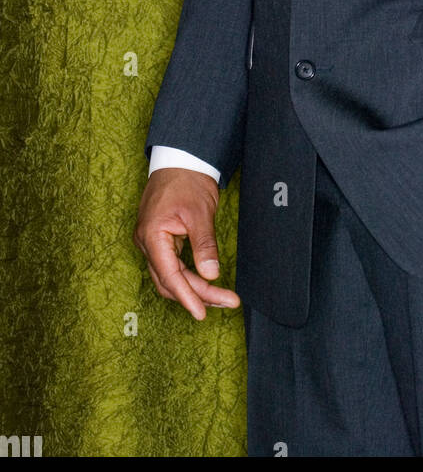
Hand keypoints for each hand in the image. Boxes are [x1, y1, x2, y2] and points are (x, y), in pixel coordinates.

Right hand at [133, 167, 240, 320]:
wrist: (180, 158)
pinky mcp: (158, 239)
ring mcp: (150, 241)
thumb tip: (211, 274)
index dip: (188, 297)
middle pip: (169, 281)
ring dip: (193, 288)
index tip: (203, 313)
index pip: (170, 276)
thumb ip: (204, 245)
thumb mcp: (200, 212)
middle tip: (228, 301)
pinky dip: (188, 276)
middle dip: (198, 295)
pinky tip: (205, 282)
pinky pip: (170, 265)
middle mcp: (146, 242)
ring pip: (169, 276)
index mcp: (151, 236)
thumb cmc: (187, 180)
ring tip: (221, 297)